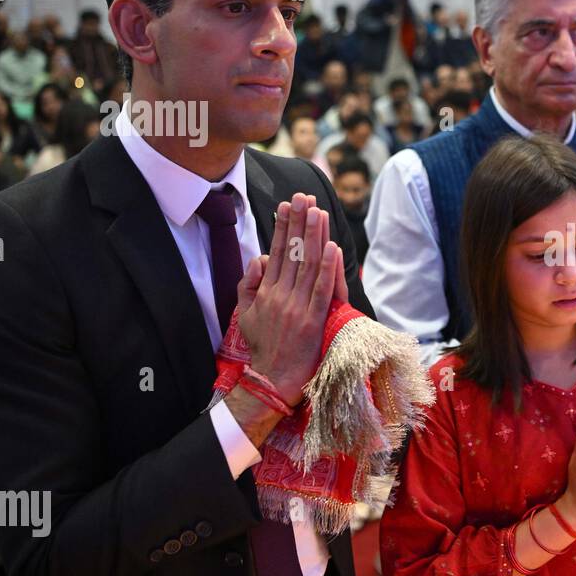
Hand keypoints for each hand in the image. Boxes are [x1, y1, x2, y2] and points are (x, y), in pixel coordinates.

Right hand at [236, 193, 348, 406]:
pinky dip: (327, 268)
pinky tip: (331, 247)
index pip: (277, 252)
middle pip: (293, 252)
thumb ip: (248, 284)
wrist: (271, 379)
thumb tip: (258, 258)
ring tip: (318, 212)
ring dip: (314, 236)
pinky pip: (321, 289)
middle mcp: (281, 294)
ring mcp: (297, 306)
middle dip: (299, 222)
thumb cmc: (262, 347)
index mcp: (266, 291)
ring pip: (307, 265)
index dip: (283, 227)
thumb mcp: (244, 313)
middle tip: (304, 197)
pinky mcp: (313, 319)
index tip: (288, 205)